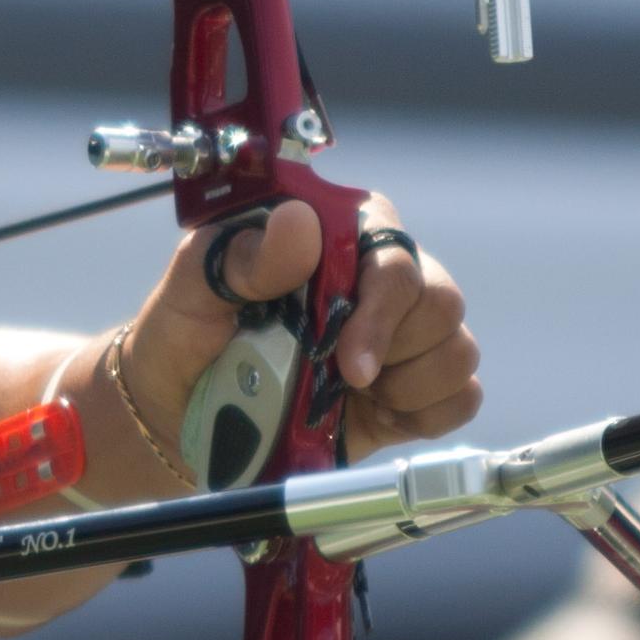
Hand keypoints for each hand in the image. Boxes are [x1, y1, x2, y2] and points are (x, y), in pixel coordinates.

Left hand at [117, 192, 480, 470]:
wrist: (178, 415)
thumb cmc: (184, 337)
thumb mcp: (190, 290)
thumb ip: (241, 256)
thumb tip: (298, 223)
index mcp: (334, 237)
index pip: (393, 250)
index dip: (383, 306)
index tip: (348, 361)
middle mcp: (377, 280)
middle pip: (441, 300)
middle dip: (395, 348)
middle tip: (343, 381)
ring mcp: (399, 338)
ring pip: (457, 350)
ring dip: (409, 384)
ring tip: (349, 395)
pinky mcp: (410, 392)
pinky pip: (461, 397)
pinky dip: (427, 413)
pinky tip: (375, 416)